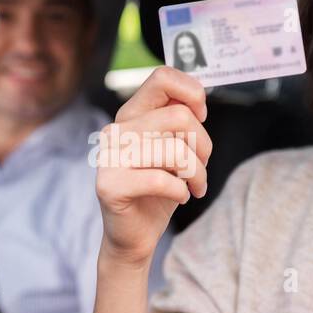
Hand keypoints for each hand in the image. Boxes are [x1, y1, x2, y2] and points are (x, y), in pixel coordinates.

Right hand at [95, 66, 211, 265]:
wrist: (135, 235)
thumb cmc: (158, 190)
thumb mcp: (174, 149)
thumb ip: (179, 120)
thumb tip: (199, 96)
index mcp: (132, 114)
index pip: (162, 77)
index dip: (192, 92)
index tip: (202, 117)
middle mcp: (116, 130)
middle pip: (179, 117)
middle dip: (203, 145)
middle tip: (201, 167)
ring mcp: (109, 156)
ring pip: (176, 151)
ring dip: (198, 174)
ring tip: (195, 187)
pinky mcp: (109, 185)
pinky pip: (161, 180)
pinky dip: (181, 192)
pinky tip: (180, 198)